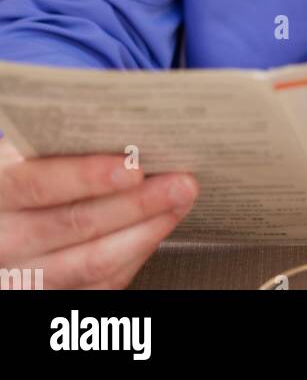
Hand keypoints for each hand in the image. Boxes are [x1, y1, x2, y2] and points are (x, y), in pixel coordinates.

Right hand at [0, 140, 198, 288]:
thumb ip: (66, 141)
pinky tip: (159, 228)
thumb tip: (130, 122)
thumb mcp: (30, 151)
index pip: (40, 185)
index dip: (87, 176)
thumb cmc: (27, 171)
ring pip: (92, 261)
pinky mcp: (52, 292)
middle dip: (137, 203)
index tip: (133, 167)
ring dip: (146, 230)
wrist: (5, 218)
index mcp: (1, 189)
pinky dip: (135, 254)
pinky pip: (99, 284)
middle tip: (180, 182)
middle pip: (76, 224)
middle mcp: (7, 238)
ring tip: (179, 203)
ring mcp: (28, 273)